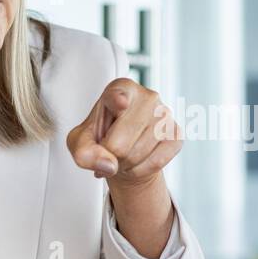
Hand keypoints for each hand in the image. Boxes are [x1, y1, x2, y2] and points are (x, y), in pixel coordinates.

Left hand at [67, 77, 181, 187]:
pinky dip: (141, 170)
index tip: (120, 103)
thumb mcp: (80, 143)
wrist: (124, 152)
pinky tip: (137, 162)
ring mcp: (165, 113)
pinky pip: (156, 161)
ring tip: (121, 156)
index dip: (118, 101)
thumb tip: (109, 164)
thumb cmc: (101, 139)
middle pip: (120, 142)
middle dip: (110, 156)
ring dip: (125, 165)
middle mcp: (146, 96)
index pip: (118, 96)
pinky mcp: (176, 133)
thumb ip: (83, 152)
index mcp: (121, 88)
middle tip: (108, 152)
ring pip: (138, 154)